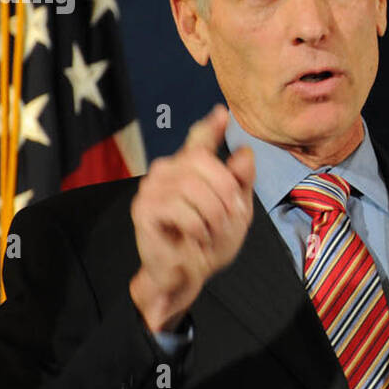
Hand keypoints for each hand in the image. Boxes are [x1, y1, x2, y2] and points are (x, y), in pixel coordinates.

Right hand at [129, 104, 255, 332]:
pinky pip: (178, 208)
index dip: (210, 127)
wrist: (188, 275)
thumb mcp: (236, 211)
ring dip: (213, 214)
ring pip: (192, 186)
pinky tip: (196, 238)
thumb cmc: (209, 242)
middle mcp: (167, 171)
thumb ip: (241, 182)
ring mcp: (151, 188)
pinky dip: (196, 226)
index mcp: (189, 169)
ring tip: (213, 233)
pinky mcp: (143, 210)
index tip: (223, 114)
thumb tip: (245, 152)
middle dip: (226, 192)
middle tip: (231, 218)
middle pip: (203, 162)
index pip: (199, 140)